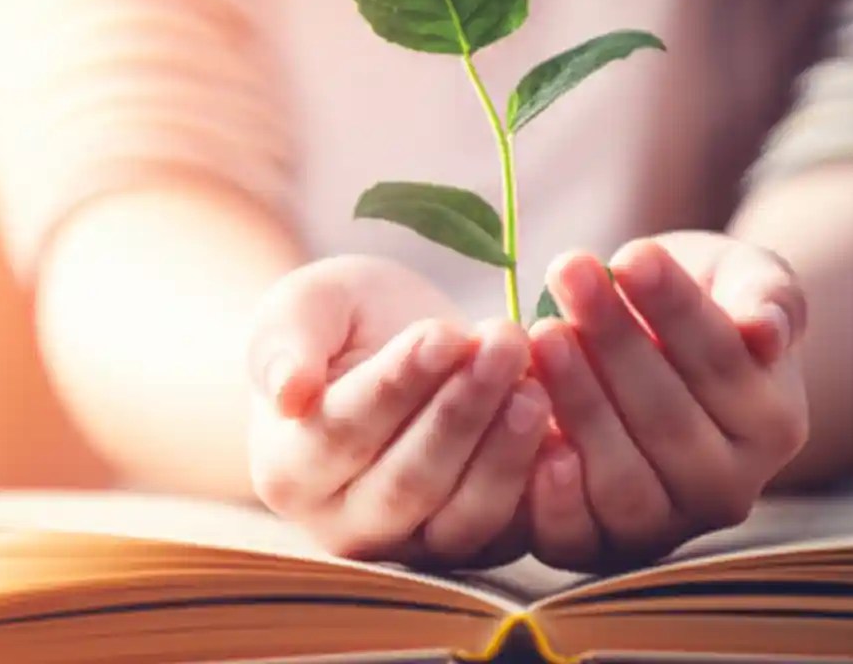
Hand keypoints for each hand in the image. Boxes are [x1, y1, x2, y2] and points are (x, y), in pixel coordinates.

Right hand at [247, 255, 549, 566]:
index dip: (396, 386)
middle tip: (506, 344)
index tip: (443, 335)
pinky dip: (542, 489)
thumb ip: (285, 341)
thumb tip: (289, 392)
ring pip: (464, 517)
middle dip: (463, 412)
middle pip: (408, 483)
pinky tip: (566, 438)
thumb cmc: (340, 325)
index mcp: (288, 470)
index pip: (342, 434)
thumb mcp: (305, 308)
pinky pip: (511, 530)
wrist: (390, 350)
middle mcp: (346, 524)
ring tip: (536, 386)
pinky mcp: (477, 542)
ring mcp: (415, 544)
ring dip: (506, 451)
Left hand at [526, 233, 807, 570]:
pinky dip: (550, 495)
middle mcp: (728, 490)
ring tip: (542, 333)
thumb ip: (767, 295)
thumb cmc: (699, 305)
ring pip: (623, 481)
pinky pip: (575, 535)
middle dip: (615, 342)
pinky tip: (527, 430)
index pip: (721, 361)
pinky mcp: (600, 548)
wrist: (650, 361)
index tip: (633, 253)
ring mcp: (664, 527)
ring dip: (579, 405)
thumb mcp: (741, 280)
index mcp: (774, 425)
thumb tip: (766, 331)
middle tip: (570, 274)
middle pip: (668, 421)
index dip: (674, 308)